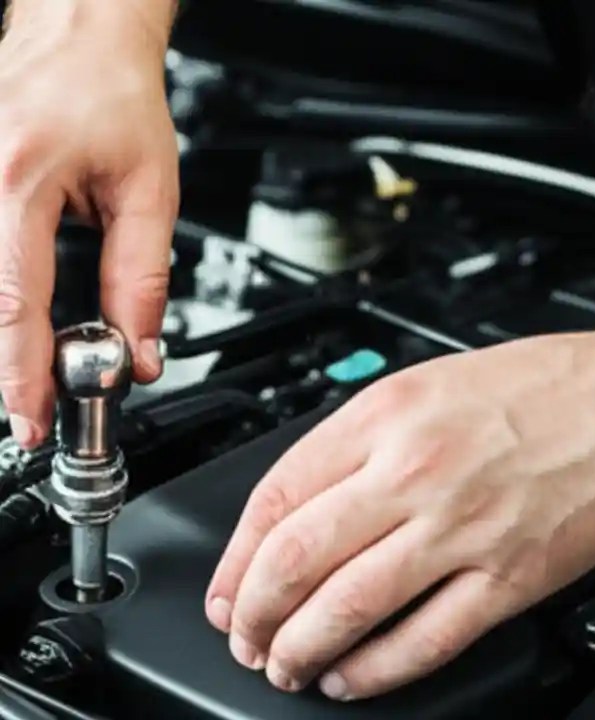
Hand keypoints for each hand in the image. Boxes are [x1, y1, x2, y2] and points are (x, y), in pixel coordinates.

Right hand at [0, 0, 178, 446]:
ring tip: (35, 376)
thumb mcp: (150, 190)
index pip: (16, 302)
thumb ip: (142, 276)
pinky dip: (0, 307)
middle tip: (34, 414)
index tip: (33, 418)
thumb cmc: (109, 95)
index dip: (23, 372)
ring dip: (5, 339)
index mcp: (19, 183)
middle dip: (9, 369)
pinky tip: (19, 331)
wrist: (78, 38)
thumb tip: (143, 350)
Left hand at [204, 324, 594, 699]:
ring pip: (347, 609)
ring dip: (298, 650)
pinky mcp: (509, 577)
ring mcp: (463, 529)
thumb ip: (362, 440)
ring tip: (286, 663)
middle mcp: (416, 471)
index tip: (226, 589)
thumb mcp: (430, 384)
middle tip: (245, 636)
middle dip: (252, 615)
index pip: (275, 498)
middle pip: (296, 560)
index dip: (235, 559)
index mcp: (388, 415)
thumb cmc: (544, 387)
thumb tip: (303, 504)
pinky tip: (351, 677)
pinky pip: (423, 640)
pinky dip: (373, 671)